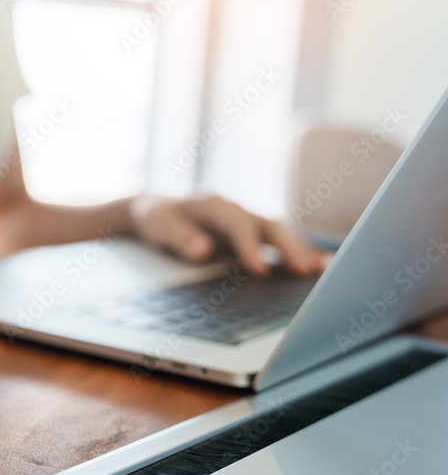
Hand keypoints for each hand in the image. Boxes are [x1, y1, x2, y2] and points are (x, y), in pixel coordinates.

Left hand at [129, 194, 324, 275]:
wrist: (156, 209)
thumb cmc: (157, 218)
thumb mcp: (160, 226)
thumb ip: (180, 238)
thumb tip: (203, 249)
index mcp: (212, 205)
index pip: (237, 224)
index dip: (250, 246)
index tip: (259, 270)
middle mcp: (234, 209)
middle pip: (266, 225)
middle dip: (286, 247)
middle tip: (302, 270)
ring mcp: (244, 219)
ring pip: (277, 232)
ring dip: (297, 249)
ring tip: (318, 270)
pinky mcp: (249, 232)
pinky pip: (276, 240)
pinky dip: (296, 250)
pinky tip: (317, 264)